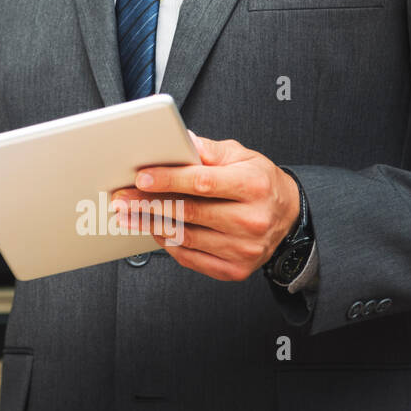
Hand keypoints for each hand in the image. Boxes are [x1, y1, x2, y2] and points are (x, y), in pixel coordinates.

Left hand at [111, 132, 299, 281]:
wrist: (288, 217)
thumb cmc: (260, 182)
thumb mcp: (242, 156)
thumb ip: (210, 150)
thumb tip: (183, 140)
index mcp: (253, 186)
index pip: (202, 182)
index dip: (168, 179)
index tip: (141, 177)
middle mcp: (252, 220)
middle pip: (189, 212)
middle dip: (148, 204)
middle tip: (122, 199)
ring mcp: (244, 249)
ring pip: (186, 237)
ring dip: (151, 225)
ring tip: (129, 215)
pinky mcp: (236, 269)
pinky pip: (192, 258)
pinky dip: (169, 244)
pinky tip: (154, 230)